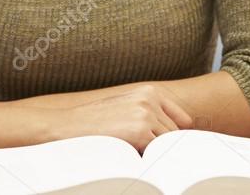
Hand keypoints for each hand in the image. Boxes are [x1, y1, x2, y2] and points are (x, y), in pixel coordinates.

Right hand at [51, 84, 193, 150]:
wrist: (67, 126)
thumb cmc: (94, 121)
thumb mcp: (125, 107)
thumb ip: (148, 113)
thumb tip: (174, 133)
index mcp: (149, 92)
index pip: (181, 118)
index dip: (177, 135)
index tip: (172, 147)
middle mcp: (151, 99)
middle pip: (175, 133)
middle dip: (164, 145)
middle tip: (149, 154)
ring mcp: (147, 114)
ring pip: (167, 143)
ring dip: (156, 152)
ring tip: (137, 154)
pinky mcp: (140, 131)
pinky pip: (155, 151)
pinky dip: (148, 158)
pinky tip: (133, 157)